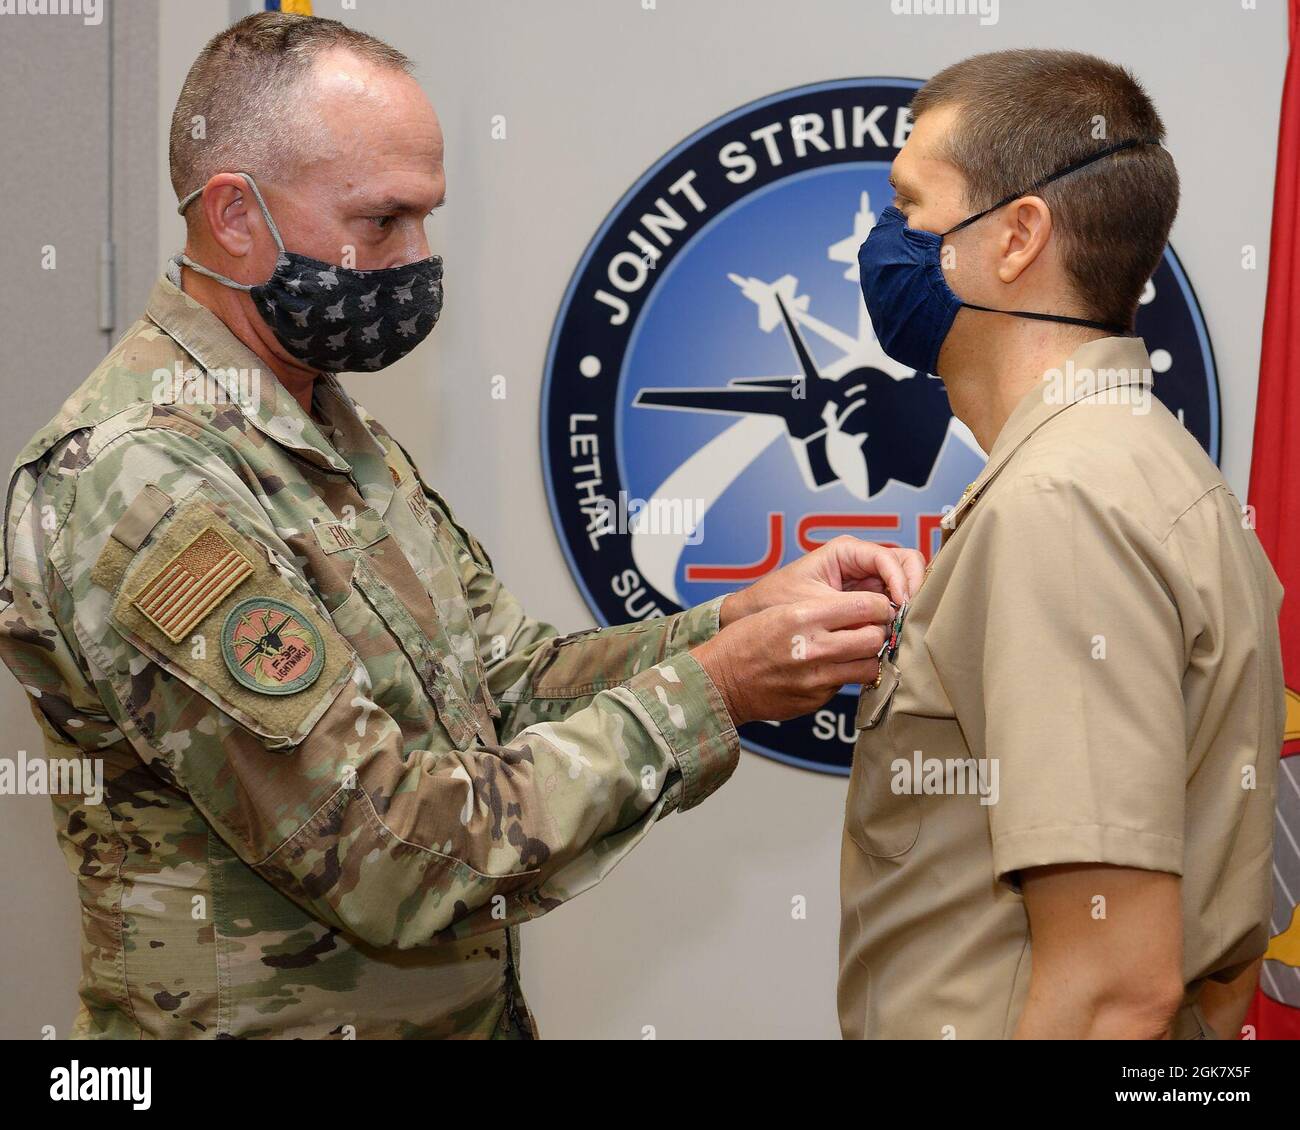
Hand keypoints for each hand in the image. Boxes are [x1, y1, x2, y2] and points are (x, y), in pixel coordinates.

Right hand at [693, 591, 892, 724]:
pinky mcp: (817, 700)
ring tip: (855, 650)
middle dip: (878, 631)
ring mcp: (818, 678)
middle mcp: (815, 648)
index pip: (867, 606)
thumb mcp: (779, 611)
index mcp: (804, 617)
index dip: (879, 605)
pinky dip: (845, 675)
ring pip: (870, 665)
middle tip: (870, 628)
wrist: (720, 681)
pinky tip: (829, 668)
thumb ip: (821, 610)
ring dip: (868, 656)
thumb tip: (861, 610)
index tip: (877, 606)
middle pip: (875, 637)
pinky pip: (847, 685)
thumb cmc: (745, 641)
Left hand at [720, 536, 923, 627]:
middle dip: (914, 588)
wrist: (757, 615)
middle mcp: (861, 563)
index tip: (901, 605)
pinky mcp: (867, 604)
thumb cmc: (776, 600)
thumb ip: (848, 607)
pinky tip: (894, 636)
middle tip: (910, 617)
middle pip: (906, 565)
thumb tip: (885, 617)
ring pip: (905, 585)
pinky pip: (893, 606)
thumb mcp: (812, 603)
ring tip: (904, 629)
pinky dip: (899, 618)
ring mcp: (866, 582)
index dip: (901, 580)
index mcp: (847, 551)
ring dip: (909, 605)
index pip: (889, 557)